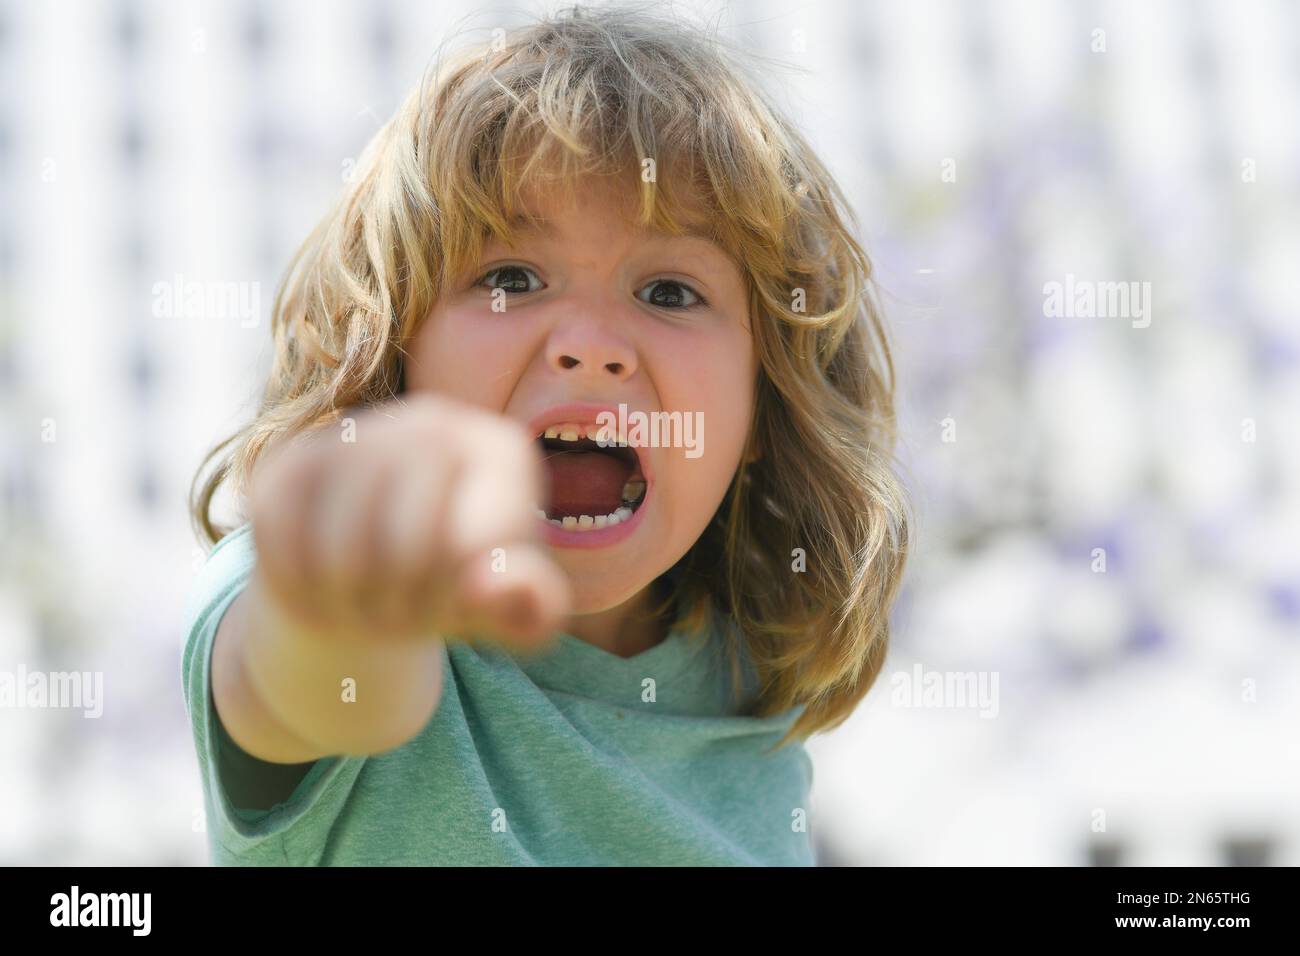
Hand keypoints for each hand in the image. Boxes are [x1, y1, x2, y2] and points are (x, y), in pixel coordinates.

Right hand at [248, 393, 569, 649]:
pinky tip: (323, 588)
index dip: (455, 590)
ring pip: (337, 538)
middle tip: (401, 618)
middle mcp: (435, 420)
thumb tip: (494, 584)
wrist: (388, 580)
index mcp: (501, 451)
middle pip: (405, 536)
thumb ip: (533, 610)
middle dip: (400, 595)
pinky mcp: (295, 458)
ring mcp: (362, 430)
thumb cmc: (464, 591)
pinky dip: (298, 581)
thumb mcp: (512, 614)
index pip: (474, 534)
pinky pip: (281, 531)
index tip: (459, 605)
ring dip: (347, 597)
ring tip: (366, 610)